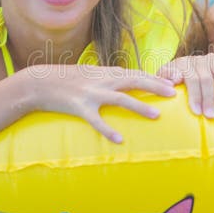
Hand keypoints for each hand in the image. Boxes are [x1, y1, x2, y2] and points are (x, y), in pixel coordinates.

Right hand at [25, 64, 176, 143]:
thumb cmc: (66, 79)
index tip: (173, 81)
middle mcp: (102, 80)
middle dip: (155, 86)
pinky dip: (108, 130)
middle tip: (174, 94)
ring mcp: (92, 94)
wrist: (39, 83)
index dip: (155, 77)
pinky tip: (119, 140)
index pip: (136, 73)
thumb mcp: (90, 73)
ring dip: (140, 107)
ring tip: (157, 115)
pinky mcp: (80, 107)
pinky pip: (96, 120)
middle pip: (134, 81)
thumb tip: (127, 75)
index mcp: (106, 72)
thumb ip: (109, 75)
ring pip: (120, 99)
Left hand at [157, 53, 213, 117]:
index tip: (197, 112)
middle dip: (208, 97)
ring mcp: (212, 59)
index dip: (195, 95)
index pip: (191, 78)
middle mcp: (198, 60)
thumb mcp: (163, 79)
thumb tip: (176, 79)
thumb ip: (164, 78)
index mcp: (182, 64)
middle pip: (205, 78)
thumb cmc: (173, 80)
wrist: (184, 69)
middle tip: (210, 115)